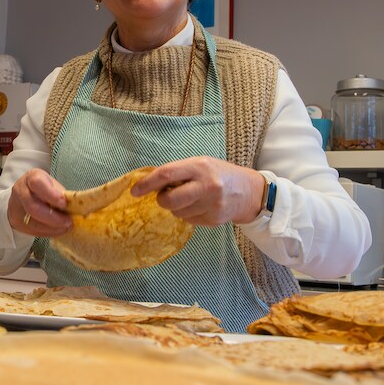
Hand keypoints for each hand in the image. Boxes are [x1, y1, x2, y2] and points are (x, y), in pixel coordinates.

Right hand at [9, 169, 71, 235]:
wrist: (23, 197)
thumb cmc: (44, 190)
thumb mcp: (52, 186)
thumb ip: (60, 194)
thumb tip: (76, 208)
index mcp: (31, 177)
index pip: (37, 183)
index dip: (51, 195)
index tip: (64, 204)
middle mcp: (21, 190)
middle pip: (33, 207)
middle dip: (53, 217)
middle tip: (68, 222)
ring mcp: (16, 207)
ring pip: (32, 222)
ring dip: (52, 228)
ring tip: (66, 228)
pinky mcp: (17, 221)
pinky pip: (32, 230)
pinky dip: (47, 232)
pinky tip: (57, 231)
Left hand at [130, 157, 265, 225]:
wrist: (248, 191)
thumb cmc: (218, 174)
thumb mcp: (200, 164)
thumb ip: (178, 172)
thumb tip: (150, 184)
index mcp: (199, 166)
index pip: (166, 174)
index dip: (147, 184)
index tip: (135, 191)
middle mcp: (206, 185)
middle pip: (169, 200)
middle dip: (161, 200)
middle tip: (165, 196)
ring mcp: (211, 204)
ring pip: (178, 213)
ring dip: (177, 207)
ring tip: (191, 198)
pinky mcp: (213, 219)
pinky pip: (189, 220)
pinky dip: (188, 214)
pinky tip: (201, 206)